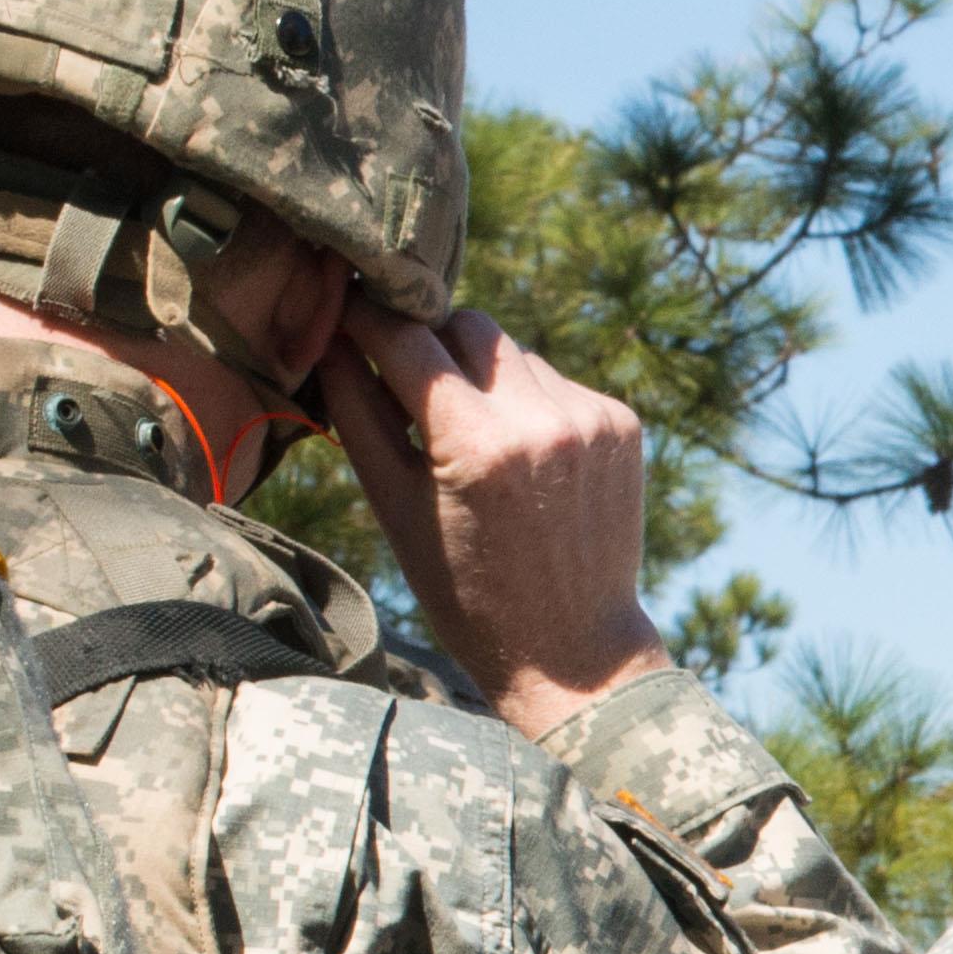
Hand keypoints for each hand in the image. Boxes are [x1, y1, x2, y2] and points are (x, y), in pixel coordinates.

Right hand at [329, 309, 665, 737]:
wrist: (572, 646)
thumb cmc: (464, 587)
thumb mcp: (392, 503)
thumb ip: (356, 409)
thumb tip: (330, 331)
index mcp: (478, 444)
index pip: (406, 336)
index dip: (365, 315)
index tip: (343, 306)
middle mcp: (543, 420)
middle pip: (465, 324)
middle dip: (427, 340)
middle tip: (404, 380)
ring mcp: (592, 419)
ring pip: (512, 350)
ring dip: (479, 373)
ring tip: (467, 434)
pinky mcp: (622, 424)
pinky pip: (554, 381)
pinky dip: (526, 400)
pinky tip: (518, 454)